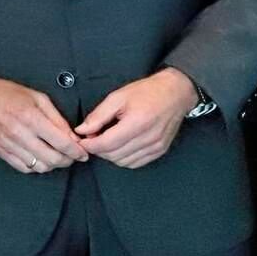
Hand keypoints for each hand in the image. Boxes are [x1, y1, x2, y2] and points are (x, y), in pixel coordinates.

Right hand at [0, 75, 88, 173]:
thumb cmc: (8, 93)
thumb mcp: (38, 97)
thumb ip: (57, 118)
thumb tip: (73, 137)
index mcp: (31, 118)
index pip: (62, 143)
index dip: (77, 151)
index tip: (83, 153)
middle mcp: (20, 134)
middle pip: (53, 159)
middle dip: (68, 160)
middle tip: (72, 155)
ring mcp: (9, 145)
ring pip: (40, 166)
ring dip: (52, 164)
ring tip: (55, 155)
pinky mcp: (1, 151)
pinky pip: (24, 168)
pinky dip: (36, 166)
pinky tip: (39, 157)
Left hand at [75, 68, 199, 168]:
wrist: (175, 94)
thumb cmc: (146, 92)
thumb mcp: (117, 97)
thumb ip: (98, 116)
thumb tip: (82, 130)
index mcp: (137, 123)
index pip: (106, 144)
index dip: (89, 145)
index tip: (81, 139)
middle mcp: (148, 139)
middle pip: (113, 155)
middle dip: (98, 149)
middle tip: (92, 137)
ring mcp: (156, 147)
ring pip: (123, 162)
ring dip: (110, 155)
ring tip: (105, 140)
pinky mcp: (160, 151)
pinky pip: (135, 163)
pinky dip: (123, 158)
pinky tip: (119, 146)